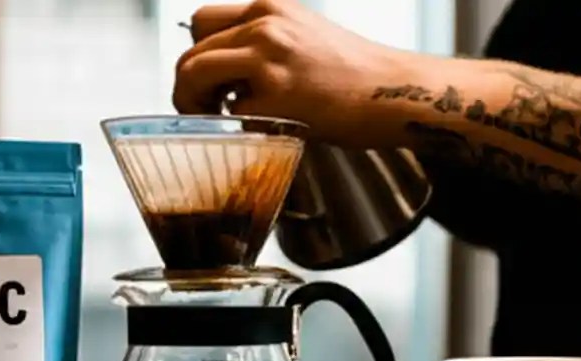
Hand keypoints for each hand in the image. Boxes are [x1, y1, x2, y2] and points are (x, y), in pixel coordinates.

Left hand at [173, 0, 417, 146]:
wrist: (395, 91)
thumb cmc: (357, 74)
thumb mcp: (305, 35)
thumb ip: (265, 42)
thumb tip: (227, 71)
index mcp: (270, 7)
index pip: (202, 21)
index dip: (197, 54)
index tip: (207, 79)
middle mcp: (264, 25)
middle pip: (190, 51)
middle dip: (185, 86)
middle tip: (200, 109)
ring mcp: (268, 59)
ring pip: (194, 74)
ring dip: (193, 103)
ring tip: (216, 120)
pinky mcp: (276, 96)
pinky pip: (232, 114)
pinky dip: (241, 128)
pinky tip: (266, 128)